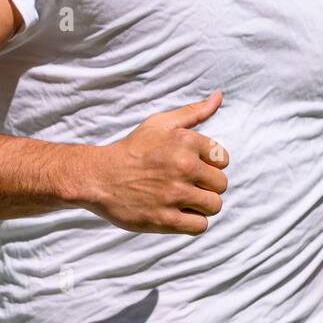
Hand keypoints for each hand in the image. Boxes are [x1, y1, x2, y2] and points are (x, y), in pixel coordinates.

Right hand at [84, 89, 229, 234]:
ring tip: (183, 200)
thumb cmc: (132, 149)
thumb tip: (219, 96)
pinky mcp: (166, 220)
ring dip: (202, 205)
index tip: (193, 167)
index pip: (223, 159)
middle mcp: (184, 167)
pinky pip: (200, 226)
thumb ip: (193, 112)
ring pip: (214, 206)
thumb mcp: (160, 123)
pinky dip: (192, 222)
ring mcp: (175, 195)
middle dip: (207, 186)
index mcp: (186, 142)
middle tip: (187, 185)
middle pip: (221, 184)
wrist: (99, 177)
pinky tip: (178, 213)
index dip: (209, 164)